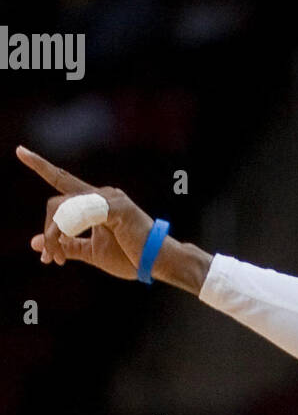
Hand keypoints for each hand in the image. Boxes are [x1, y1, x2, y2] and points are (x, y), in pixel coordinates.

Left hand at [17, 146, 155, 279]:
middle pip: (56, 203)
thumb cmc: (132, 257)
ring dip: (54, 235)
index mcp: (97, 201)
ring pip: (63, 210)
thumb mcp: (92, 252)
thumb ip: (66, 246)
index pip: (63, 181)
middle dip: (48, 231)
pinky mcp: (114, 207)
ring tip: (56, 258)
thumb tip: (36, 243)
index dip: (41, 166)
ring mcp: (108, 198)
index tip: (20, 151)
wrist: (159, 263)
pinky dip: (65, 232)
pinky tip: (64, 251)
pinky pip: (78, 215)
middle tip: (49, 258)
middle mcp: (102, 194)